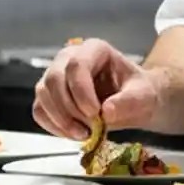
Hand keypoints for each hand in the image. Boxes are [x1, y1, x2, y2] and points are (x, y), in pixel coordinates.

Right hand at [32, 37, 159, 139]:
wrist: (134, 102)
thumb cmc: (138, 93)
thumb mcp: (143, 96)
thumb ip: (129, 102)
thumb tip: (106, 112)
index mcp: (94, 50)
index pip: (76, 64)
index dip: (81, 91)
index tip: (95, 114)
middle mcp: (69, 58)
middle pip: (54, 78)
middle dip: (69, 108)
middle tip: (89, 128)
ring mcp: (56, 75)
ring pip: (43, 94)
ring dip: (60, 119)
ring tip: (84, 134)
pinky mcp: (49, 96)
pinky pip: (39, 110)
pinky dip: (53, 126)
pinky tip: (73, 134)